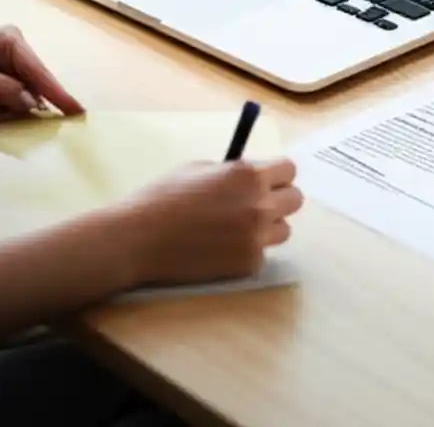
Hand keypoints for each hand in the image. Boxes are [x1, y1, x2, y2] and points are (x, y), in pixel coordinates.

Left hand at [0, 26, 83, 129]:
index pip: (40, 73)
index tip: (78, 112)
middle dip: (0, 107)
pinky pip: (1, 117)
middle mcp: (15, 61)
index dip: (58, 94)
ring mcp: (7, 80)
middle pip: (28, 96)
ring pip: (14, 110)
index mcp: (10, 43)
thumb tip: (31, 103)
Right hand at [115, 159, 304, 285]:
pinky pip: (262, 252)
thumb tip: (253, 175)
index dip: (277, 175)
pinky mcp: (249, 263)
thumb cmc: (161, 198)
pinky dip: (248, 250)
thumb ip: (232, 172)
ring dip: (267, 227)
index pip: (289, 170)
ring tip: (236, 229)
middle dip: (279, 199)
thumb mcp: (198, 170)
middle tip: (255, 204)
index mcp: (248, 176)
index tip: (267, 180)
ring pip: (283, 229)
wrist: (137, 241)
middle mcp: (260, 205)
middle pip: (295, 199)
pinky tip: (221, 248)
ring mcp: (257, 237)